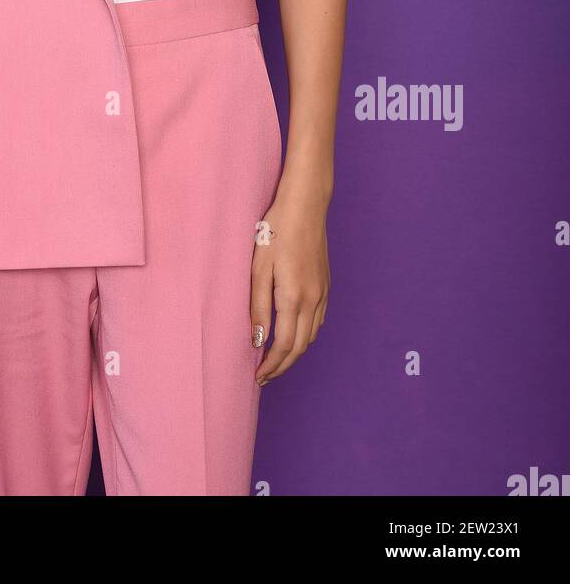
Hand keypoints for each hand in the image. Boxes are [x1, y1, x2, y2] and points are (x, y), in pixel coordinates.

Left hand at [250, 197, 328, 385]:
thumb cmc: (276, 231)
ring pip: (311, 336)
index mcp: (293, 297)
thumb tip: (258, 340)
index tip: (258, 376)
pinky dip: (305, 335)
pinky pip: (318, 321)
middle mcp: (313, 300)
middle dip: (282, 365)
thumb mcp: (259, 268)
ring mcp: (323, 293)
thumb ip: (259, 306)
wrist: (305, 207)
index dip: (271, 365)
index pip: (283, 345)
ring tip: (275, 358)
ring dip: (294, 352)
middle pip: (299, 347)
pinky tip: (292, 333)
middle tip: (265, 375)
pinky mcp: (326, 285)